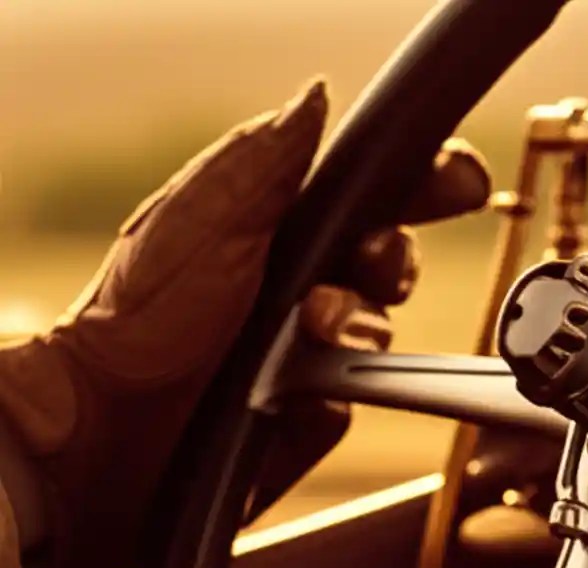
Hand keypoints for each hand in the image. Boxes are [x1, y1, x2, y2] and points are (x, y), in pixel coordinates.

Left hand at [0, 80, 491, 567]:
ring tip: (311, 330)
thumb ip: (265, 161)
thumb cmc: (137, 315)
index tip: (456, 180)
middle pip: (392, 257)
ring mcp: (308, 348)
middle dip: (392, 259)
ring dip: (358, 325)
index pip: (371, 190)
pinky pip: (361, 398)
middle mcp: (297, 282)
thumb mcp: (205, 219)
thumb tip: (315, 98)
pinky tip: (297, 391)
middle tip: (368, 266)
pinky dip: (338, 392)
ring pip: (381, 330)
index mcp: (277, 224)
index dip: (423, 180)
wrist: (107, 425)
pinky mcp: (314, 410)